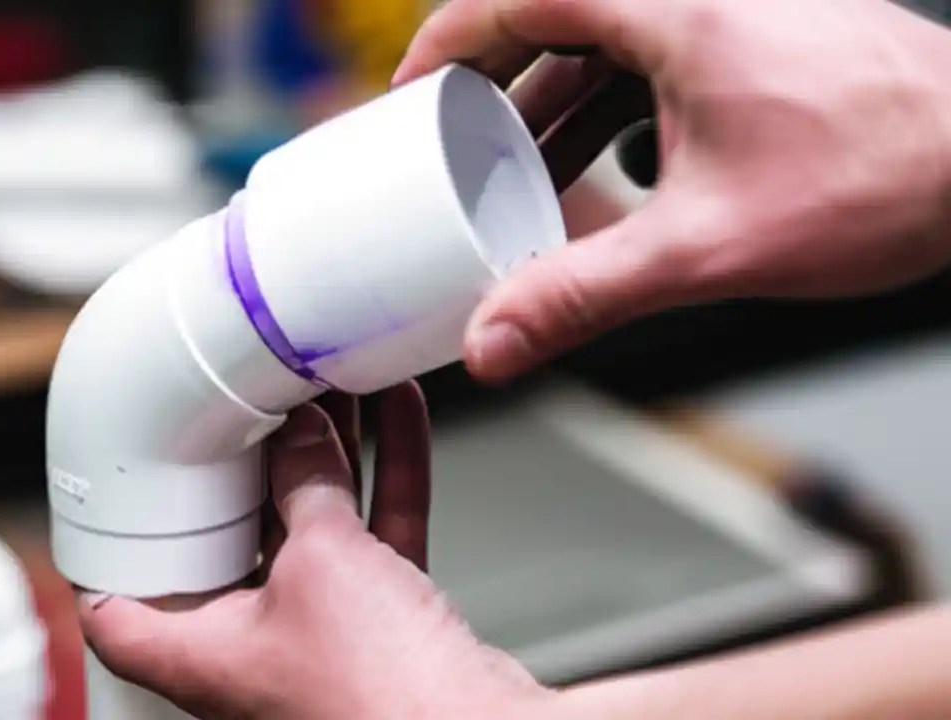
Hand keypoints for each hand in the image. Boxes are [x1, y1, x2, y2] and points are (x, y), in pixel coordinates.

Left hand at [75, 383, 552, 718]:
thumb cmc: (381, 703)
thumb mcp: (323, 562)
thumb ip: (307, 487)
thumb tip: (300, 437)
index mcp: (201, 651)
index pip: (116, 605)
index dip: (112, 544)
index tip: (123, 484)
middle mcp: (253, 648)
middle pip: (230, 540)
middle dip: (250, 465)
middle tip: (256, 401)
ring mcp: (319, 636)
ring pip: (311, 528)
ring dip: (327, 458)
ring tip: (332, 388)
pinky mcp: (380, 628)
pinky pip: (372, 539)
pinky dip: (383, 479)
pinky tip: (396, 416)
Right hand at [396, 0, 950, 381]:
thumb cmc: (889, 175)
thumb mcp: (707, 247)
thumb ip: (584, 294)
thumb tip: (497, 338)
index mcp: (673, 9)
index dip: (448, 42)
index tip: (407, 91)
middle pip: (556, 22)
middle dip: (493, 88)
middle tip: (448, 143)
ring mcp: (733, 18)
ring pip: (607, 48)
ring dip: (553, 110)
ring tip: (512, 177)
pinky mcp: (759, 46)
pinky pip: (654, 66)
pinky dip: (611, 115)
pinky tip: (601, 177)